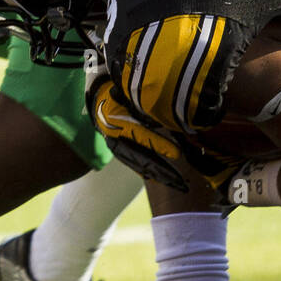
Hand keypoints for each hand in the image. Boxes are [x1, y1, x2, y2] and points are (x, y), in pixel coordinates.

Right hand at [87, 73, 190, 191]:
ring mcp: (118, 147)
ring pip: (141, 165)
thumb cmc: (119, 96)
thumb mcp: (129, 96)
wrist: (98, 103)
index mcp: (121, 123)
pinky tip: (161, 180)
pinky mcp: (120, 151)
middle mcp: (118, 139)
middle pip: (143, 158)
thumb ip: (144, 105)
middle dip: (164, 172)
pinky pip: (135, 165)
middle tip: (181, 182)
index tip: (178, 154)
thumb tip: (165, 112)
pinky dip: (148, 172)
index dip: (160, 146)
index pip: (143, 137)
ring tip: (177, 184)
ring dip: (160, 176)